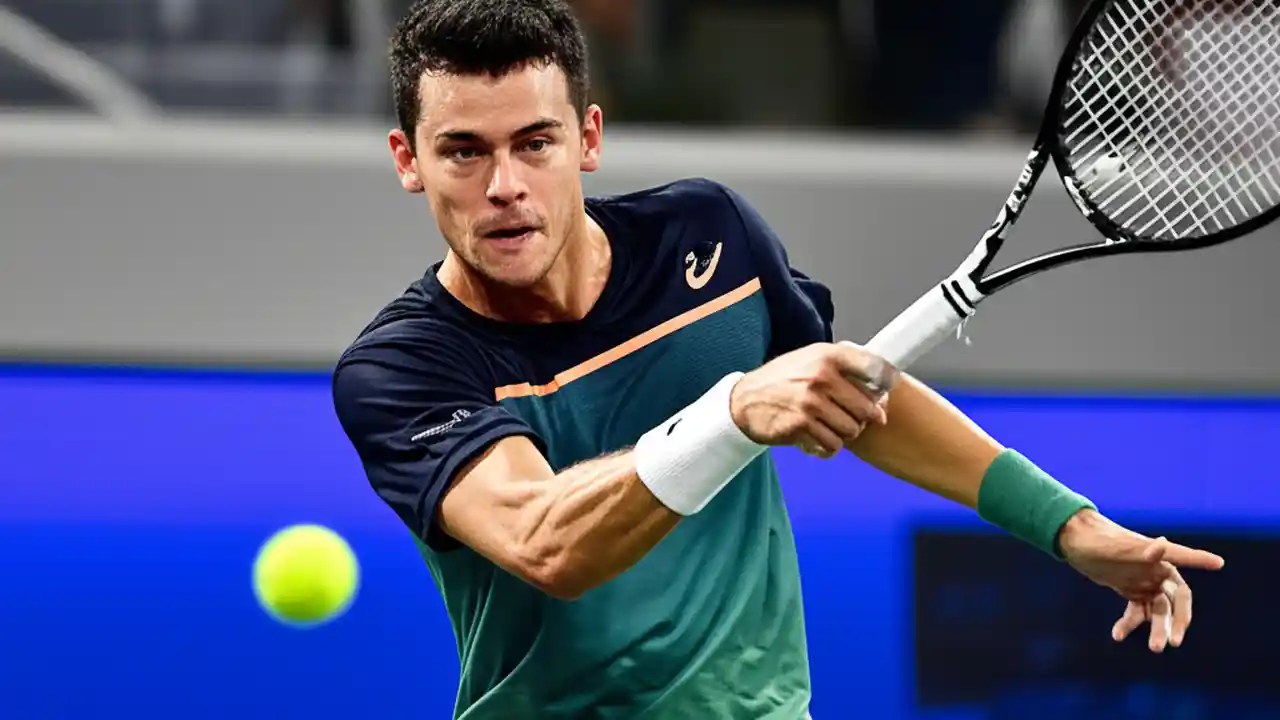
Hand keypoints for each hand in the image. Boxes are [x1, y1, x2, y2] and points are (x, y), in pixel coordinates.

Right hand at [729, 342, 898, 458]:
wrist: (746, 401)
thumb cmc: (785, 380)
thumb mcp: (812, 360)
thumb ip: (845, 367)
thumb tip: (884, 392)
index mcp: (828, 356)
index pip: (876, 369)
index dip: (887, 386)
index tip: (884, 397)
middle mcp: (821, 376)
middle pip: (867, 409)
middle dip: (861, 419)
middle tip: (850, 419)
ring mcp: (810, 402)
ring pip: (851, 431)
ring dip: (843, 435)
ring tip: (829, 428)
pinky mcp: (800, 426)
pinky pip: (832, 446)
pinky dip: (828, 447)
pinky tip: (817, 439)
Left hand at [1057, 509, 1224, 652]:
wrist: (1074, 541)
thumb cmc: (1097, 540)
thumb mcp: (1117, 549)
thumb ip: (1141, 551)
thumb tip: (1162, 544)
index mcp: (1157, 554)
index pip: (1184, 558)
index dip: (1200, 559)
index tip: (1219, 563)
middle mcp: (1156, 569)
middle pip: (1175, 599)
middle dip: (1177, 621)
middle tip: (1175, 642)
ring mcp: (1145, 581)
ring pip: (1158, 610)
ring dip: (1156, 629)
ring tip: (1154, 649)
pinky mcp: (1131, 590)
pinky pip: (1137, 611)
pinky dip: (1130, 624)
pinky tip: (1118, 635)